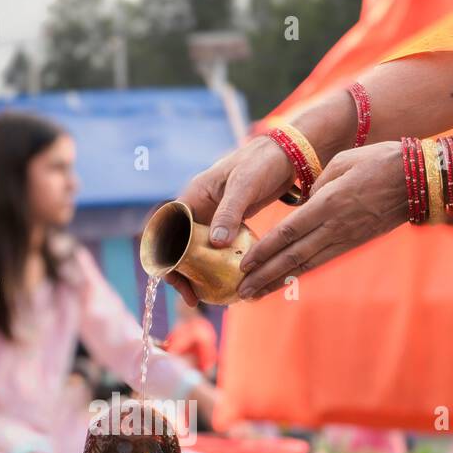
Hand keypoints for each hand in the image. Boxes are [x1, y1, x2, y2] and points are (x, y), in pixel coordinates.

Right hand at [168, 136, 295, 305]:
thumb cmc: (262, 162)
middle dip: (181, 274)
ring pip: (196, 252)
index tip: (175, 279)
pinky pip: (217, 250)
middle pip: (179, 247)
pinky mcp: (229, 225)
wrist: (287, 154)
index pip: (167, 231)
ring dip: (199, 274)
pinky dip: (218, 267)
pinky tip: (228, 283)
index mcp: (192, 197)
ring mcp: (213, 218)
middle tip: (193, 298)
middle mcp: (198, 209)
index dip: (165, 256)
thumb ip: (230, 212)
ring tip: (207, 297)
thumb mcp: (245, 185)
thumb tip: (215, 242)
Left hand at [235, 141, 406, 301]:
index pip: (287, 233)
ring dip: (277, 282)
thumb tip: (303, 206)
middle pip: (291, 256)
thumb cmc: (378, 162)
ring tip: (255, 295)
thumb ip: (317, 185)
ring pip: (304, 265)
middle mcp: (333, 226)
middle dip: (263, 276)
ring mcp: (344, 238)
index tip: (244, 265)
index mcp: (327, 204)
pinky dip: (299, 274)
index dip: (263, 251)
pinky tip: (284, 282)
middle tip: (241, 291)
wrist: (417, 179)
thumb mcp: (342, 162)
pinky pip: (321, 262)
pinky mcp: (353, 244)